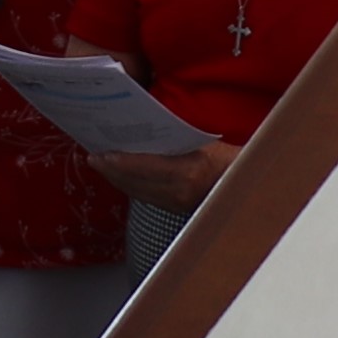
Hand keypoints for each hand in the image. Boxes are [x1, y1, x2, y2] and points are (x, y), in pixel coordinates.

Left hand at [92, 137, 235, 213]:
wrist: (244, 184)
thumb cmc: (227, 159)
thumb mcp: (203, 142)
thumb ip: (174, 138)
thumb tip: (144, 129)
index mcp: (185, 173)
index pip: (143, 167)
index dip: (119, 162)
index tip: (101, 155)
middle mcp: (177, 192)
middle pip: (134, 182)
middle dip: (111, 170)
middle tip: (94, 157)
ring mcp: (175, 203)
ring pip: (136, 192)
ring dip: (117, 179)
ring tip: (102, 166)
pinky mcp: (174, 209)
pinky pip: (145, 196)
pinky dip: (130, 186)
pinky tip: (122, 177)